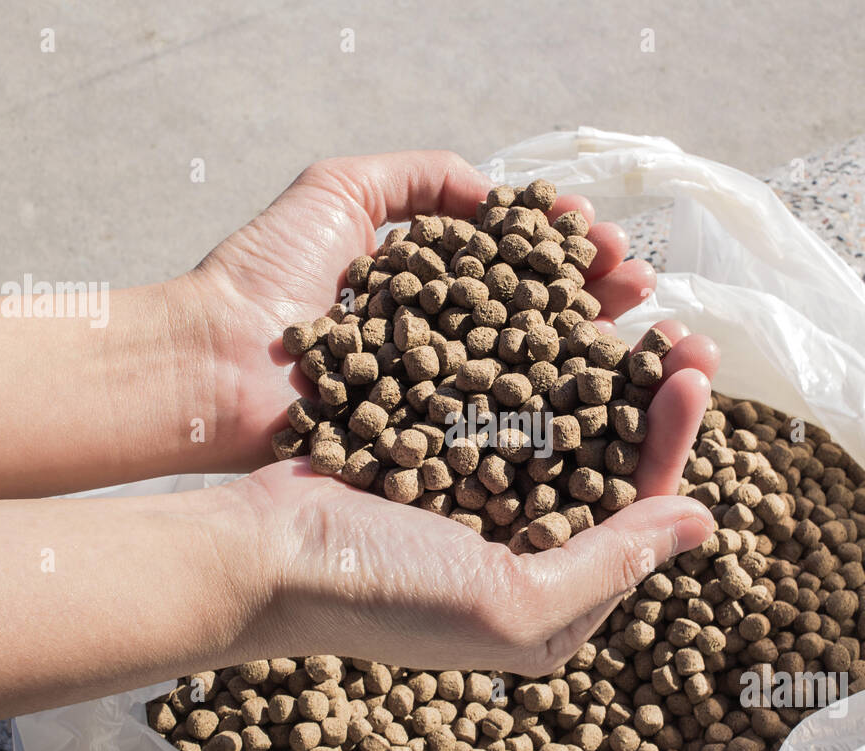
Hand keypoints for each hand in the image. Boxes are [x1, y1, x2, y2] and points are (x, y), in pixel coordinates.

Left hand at [173, 150, 698, 472]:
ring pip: (539, 387)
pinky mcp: (431, 460)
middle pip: (542, 328)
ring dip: (601, 366)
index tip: (606, 240)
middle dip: (600, 305)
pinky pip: (506, 445)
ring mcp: (440, 410)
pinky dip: (560, 429)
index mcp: (431, 294)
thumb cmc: (263, 278)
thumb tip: (497, 189)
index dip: (567, 256)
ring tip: (654, 344)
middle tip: (650, 289)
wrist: (210, 364)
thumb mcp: (337, 191)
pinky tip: (609, 410)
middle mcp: (446, 353)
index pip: (519, 271)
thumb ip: (417, 177)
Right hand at [226, 319, 718, 675]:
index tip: (694, 375)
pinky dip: (532, 363)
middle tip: (688, 331)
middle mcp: (522, 549)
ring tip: (635, 311)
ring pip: (561, 424)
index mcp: (551, 599)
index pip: (637, 515)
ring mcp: (478, 498)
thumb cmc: (381, 589)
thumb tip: (705, 521)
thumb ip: (610, 565)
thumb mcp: (509, 602)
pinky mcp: (437, 454)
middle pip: (608, 464)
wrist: (262, 552)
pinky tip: (557, 318)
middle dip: (649, 398)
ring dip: (600, 369)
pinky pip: (501, 404)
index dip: (671, 443)